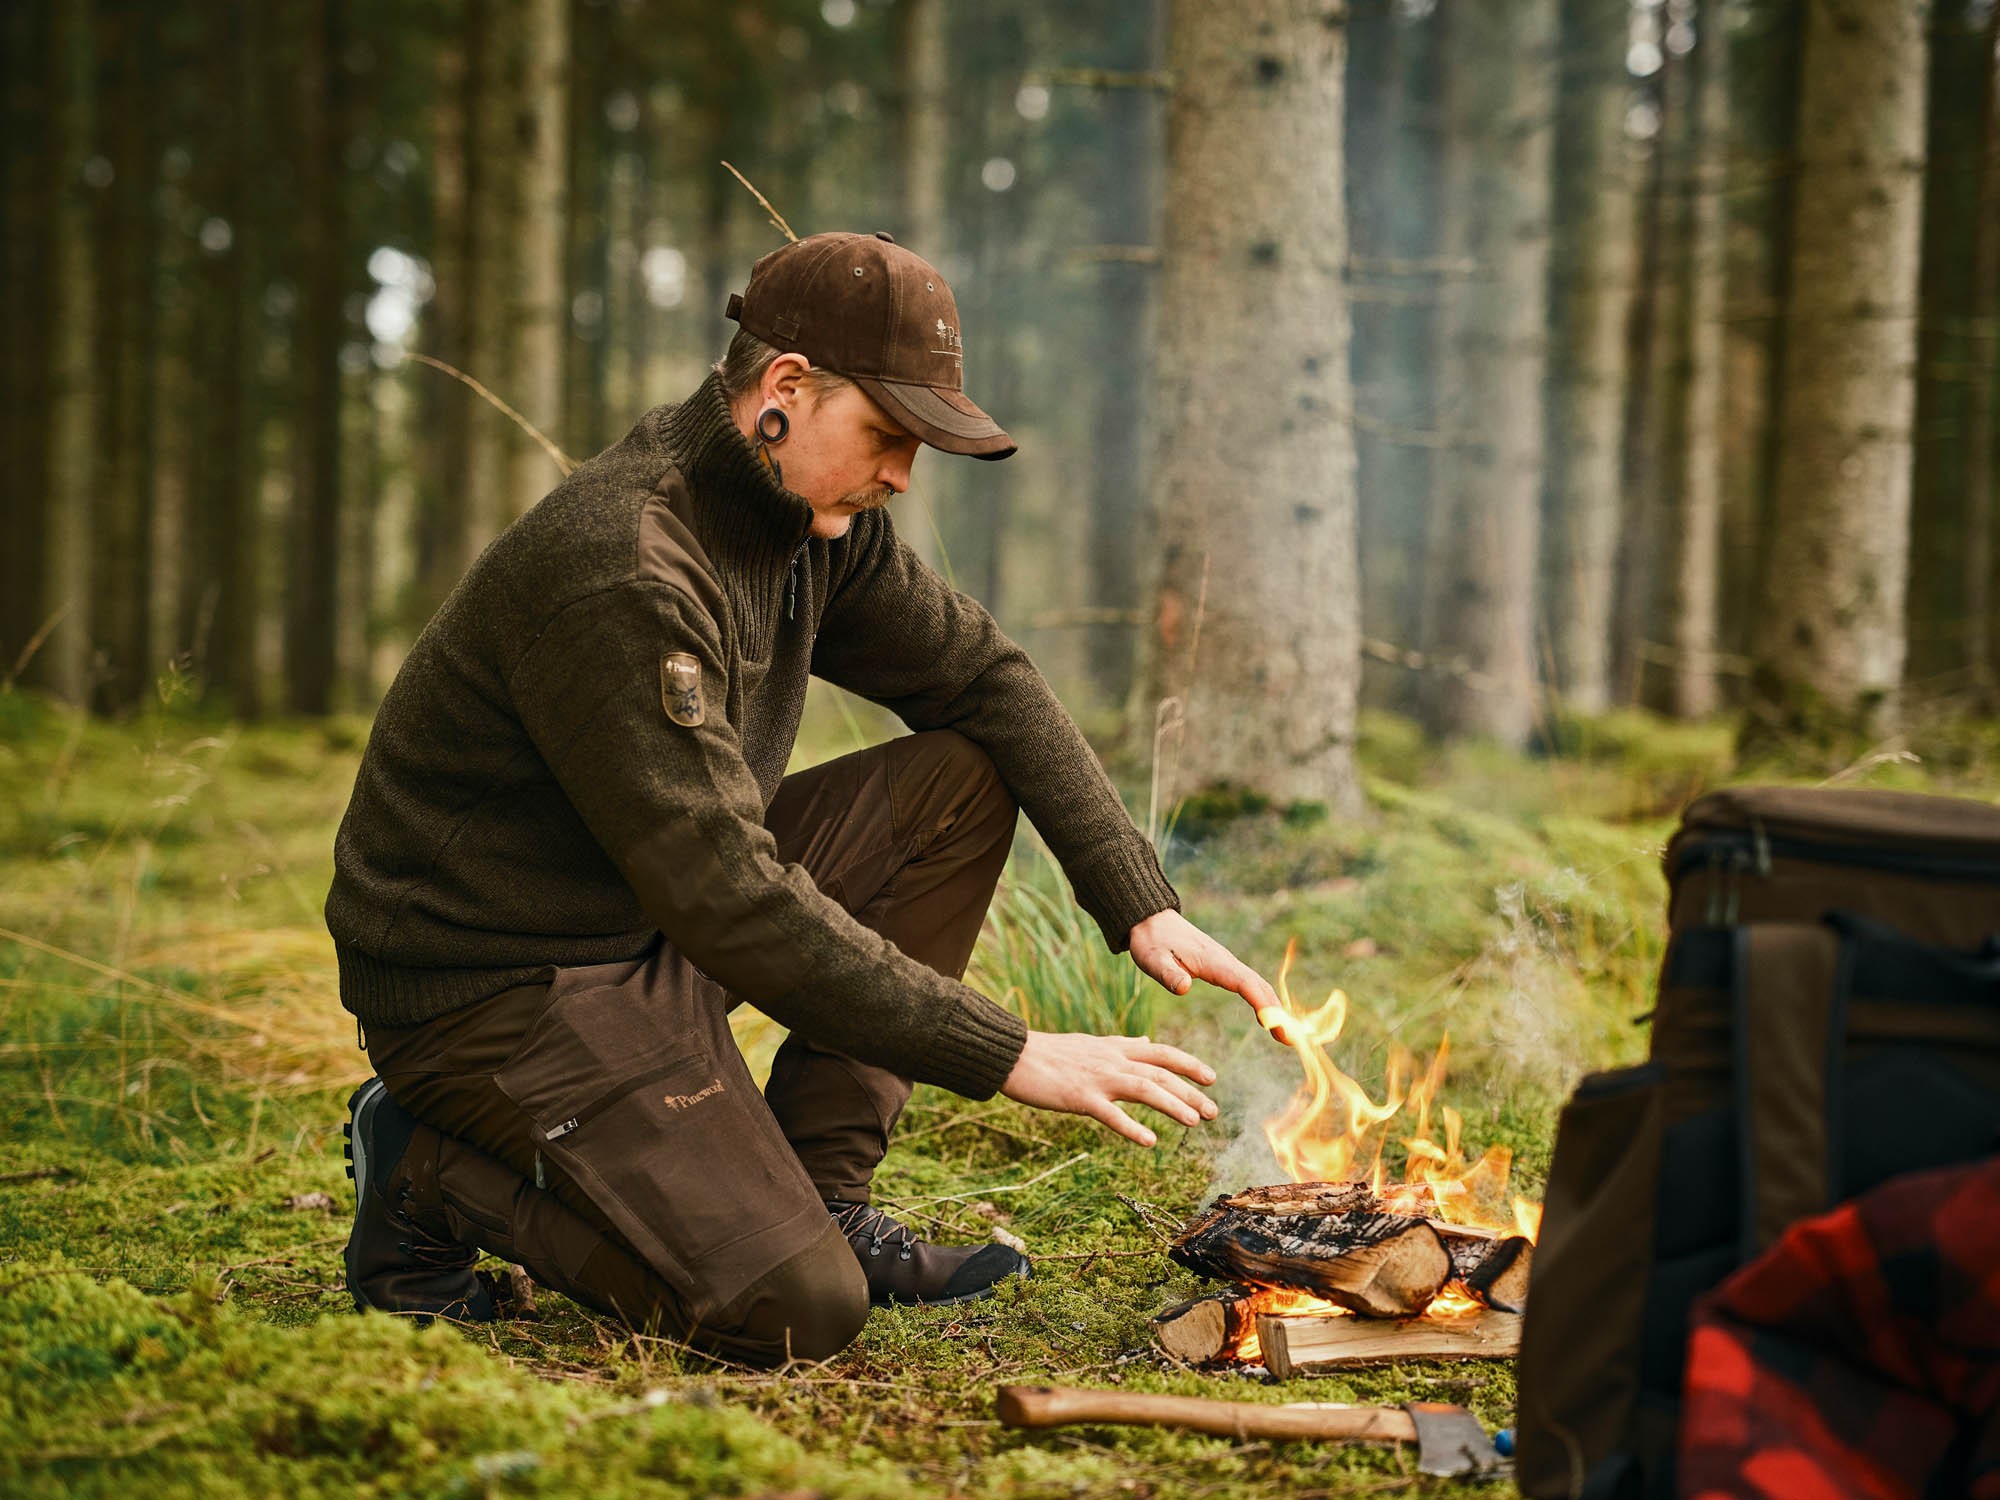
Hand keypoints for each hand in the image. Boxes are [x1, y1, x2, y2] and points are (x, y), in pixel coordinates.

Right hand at [999, 1030, 1218, 1146]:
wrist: (1015, 1055)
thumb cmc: (1051, 1053)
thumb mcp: (1091, 1043)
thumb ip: (1121, 1045)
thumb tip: (1145, 1041)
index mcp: (1115, 1048)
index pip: (1161, 1052)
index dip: (1188, 1064)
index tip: (1211, 1077)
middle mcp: (1113, 1060)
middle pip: (1160, 1073)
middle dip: (1190, 1091)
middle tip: (1213, 1111)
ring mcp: (1098, 1078)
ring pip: (1145, 1089)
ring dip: (1172, 1105)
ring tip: (1194, 1122)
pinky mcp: (1081, 1097)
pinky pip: (1111, 1114)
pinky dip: (1132, 1127)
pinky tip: (1149, 1142)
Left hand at [1128, 908, 1289, 1041]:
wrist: (1152, 920)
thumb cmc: (1152, 941)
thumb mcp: (1153, 959)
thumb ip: (1168, 974)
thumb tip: (1184, 988)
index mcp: (1213, 961)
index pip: (1245, 983)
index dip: (1262, 1003)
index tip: (1274, 1024)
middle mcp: (1226, 961)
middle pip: (1260, 986)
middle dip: (1277, 1012)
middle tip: (1290, 1041)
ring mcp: (1227, 963)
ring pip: (1258, 985)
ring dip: (1275, 1008)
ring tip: (1286, 1036)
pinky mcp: (1223, 967)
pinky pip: (1250, 984)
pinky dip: (1265, 1000)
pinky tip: (1270, 1018)